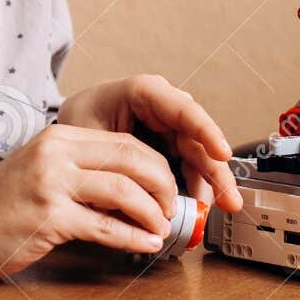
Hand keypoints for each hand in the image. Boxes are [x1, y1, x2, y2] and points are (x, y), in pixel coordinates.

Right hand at [0, 124, 181, 279]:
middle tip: (174, 208)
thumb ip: (83, 172)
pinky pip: (105, 226)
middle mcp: (56, 154)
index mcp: (59, 137)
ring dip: (152, 213)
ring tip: (163, 228)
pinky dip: (133, 237)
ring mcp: (51, 184)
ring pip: (123, 190)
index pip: (124, 143)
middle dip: (163, 186)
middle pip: (132, 160)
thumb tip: (136, 189)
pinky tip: (146, 245)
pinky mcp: (48, 218)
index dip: (157, 166)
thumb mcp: (42, 172)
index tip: (170, 188)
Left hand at [57, 74, 241, 212]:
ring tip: (216, 207)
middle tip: (229, 197)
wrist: (70, 129)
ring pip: (197, 153)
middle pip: (197, 136)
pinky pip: (188, 163)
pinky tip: (200, 203)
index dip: (206, 131)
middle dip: (215, 168)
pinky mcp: (168, 143)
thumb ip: (113, 160)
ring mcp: (168, 125)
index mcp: (143, 92)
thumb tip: (135, 200)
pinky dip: (194, 184)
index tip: (222, 153)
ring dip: (209, 181)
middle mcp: (163, 106)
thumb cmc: (78, 122)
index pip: (182, 109)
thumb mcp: (88, 136)